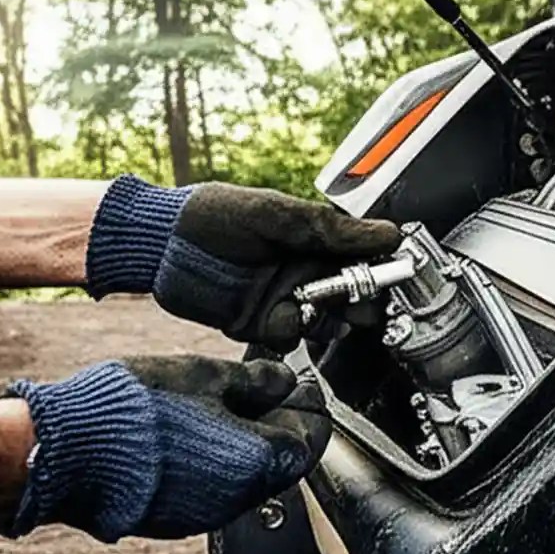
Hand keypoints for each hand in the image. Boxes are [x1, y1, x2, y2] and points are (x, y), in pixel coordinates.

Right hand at [0, 356, 329, 541]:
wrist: (69, 453)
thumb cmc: (134, 411)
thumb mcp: (202, 375)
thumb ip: (253, 380)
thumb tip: (283, 379)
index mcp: (258, 460)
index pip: (311, 435)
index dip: (309, 401)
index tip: (301, 380)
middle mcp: (240, 496)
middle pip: (282, 458)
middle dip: (280, 420)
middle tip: (266, 385)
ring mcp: (208, 513)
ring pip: (247, 475)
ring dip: (246, 441)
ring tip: (223, 402)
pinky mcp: (178, 519)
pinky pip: (213, 489)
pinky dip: (216, 460)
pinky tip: (193, 432)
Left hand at [85, 175, 402, 351]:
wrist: (161, 246)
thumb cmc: (214, 215)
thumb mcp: (277, 216)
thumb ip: (331, 231)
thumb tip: (388, 234)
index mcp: (315, 239)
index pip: (363, 259)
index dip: (381, 272)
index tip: (393, 278)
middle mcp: (306, 271)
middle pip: (353, 298)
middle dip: (359, 304)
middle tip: (354, 302)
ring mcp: (285, 299)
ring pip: (326, 324)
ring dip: (322, 320)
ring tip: (304, 304)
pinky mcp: (262, 326)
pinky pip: (291, 339)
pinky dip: (289, 334)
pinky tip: (276, 320)